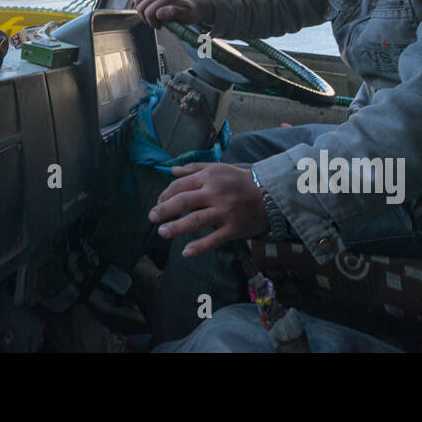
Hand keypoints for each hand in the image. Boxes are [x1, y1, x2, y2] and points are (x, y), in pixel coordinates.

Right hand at [133, 0, 213, 29]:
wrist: (194, 5)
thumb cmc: (191, 13)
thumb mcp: (187, 16)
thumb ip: (174, 13)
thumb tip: (159, 13)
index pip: (148, 12)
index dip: (152, 23)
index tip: (160, 26)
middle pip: (141, 7)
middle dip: (146, 19)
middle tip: (156, 23)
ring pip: (137, 0)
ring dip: (141, 11)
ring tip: (151, 16)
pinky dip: (139, 2)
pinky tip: (147, 8)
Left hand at [148, 162, 269, 256]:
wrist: (270, 194)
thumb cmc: (239, 180)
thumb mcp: (217, 168)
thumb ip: (193, 168)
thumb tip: (171, 170)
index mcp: (209, 177)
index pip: (180, 185)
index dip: (165, 195)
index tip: (158, 203)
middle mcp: (215, 193)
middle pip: (184, 202)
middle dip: (164, 210)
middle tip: (151, 218)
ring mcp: (224, 212)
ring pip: (195, 220)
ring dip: (176, 228)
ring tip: (162, 233)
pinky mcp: (233, 228)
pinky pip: (213, 239)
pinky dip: (199, 247)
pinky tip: (186, 252)